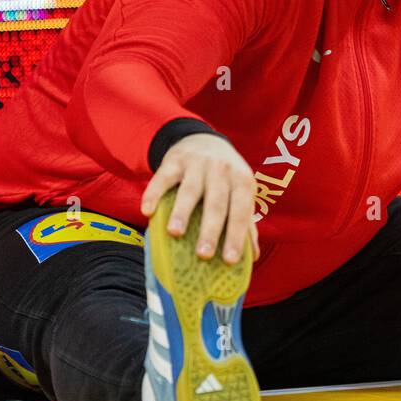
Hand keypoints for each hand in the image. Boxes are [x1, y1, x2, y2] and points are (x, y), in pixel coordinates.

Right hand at [140, 133, 260, 262]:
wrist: (204, 140)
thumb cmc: (226, 177)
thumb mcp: (241, 193)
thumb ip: (246, 223)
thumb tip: (253, 257)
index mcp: (242, 181)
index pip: (241, 211)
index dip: (236, 236)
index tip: (229, 260)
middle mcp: (222, 170)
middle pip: (216, 203)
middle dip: (210, 229)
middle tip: (203, 254)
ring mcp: (198, 164)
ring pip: (190, 190)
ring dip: (182, 212)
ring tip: (174, 233)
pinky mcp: (174, 160)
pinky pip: (163, 177)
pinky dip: (154, 193)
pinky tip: (147, 212)